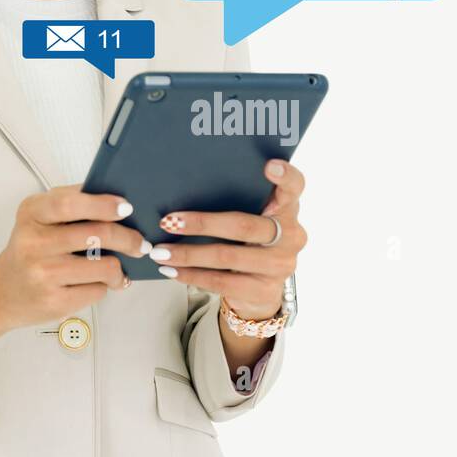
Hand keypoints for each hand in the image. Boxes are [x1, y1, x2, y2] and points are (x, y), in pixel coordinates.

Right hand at [0, 185, 147, 331]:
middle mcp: (34, 242)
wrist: (0, 292)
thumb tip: (119, 201)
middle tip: (139, 243)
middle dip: (128, 238)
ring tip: (117, 269)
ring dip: (119, 269)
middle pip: (97, 234)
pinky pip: (98, 290)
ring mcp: (43, 274)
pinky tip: (94, 284)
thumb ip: (72, 203)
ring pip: (105, 266)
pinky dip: (104, 286)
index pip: (70, 203)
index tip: (127, 208)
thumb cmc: (29, 251)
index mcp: (32, 213)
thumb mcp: (38, 217)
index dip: (103, 204)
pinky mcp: (54, 302)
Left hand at [149, 159, 306, 319]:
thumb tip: (183, 187)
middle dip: (202, 224)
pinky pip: (222, 282)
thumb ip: (237, 201)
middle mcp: (291, 236)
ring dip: (188, 254)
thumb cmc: (248, 242)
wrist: (261, 289)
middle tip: (169, 221)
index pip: (295, 187)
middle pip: (244, 226)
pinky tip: (172, 271)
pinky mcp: (264, 291)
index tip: (269, 165)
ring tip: (160, 252)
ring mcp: (280, 266)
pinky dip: (192, 275)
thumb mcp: (251, 218)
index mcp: (288, 209)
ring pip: (228, 257)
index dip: (285, 176)